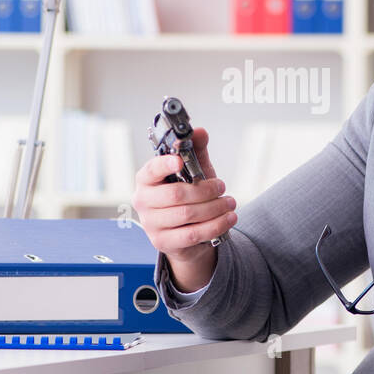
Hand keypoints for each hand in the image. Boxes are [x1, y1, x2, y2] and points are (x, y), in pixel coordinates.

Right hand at [132, 127, 236, 290]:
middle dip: (205, 190)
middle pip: (176, 194)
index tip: (180, 159)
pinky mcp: (163, 242)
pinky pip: (193, 234)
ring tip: (230, 203)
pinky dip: (215, 225)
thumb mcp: (194, 172)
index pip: (152, 169)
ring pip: (187, 214)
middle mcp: (143, 201)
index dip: (165, 164)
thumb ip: (196, 151)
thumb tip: (200, 131)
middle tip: (222, 187)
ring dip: (215, 208)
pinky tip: (228, 218)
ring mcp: (151, 224)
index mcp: (146, 179)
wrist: (185, 234)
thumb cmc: (187, 198)